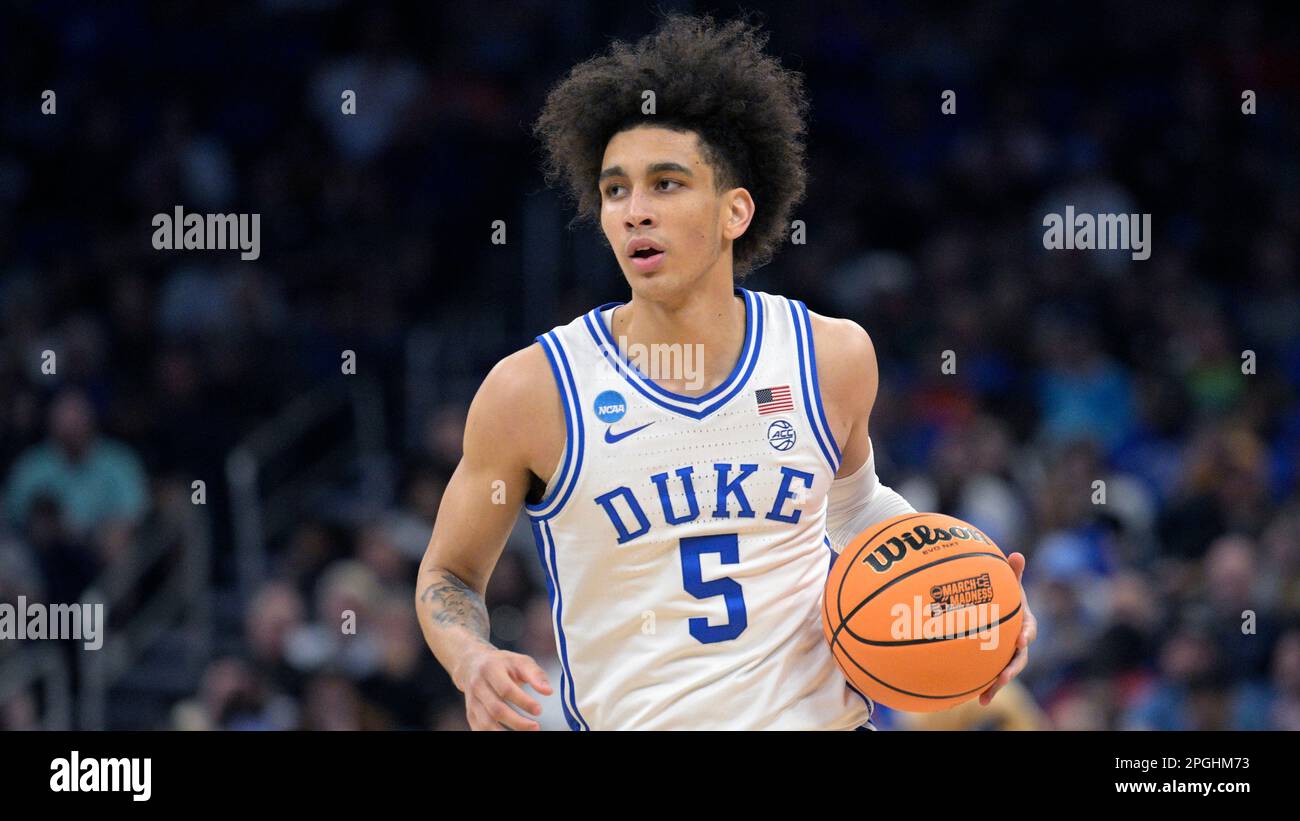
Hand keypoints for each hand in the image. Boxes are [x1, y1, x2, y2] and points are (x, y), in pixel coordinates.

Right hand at [456, 646, 553, 730]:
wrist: (472, 664)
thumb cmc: (503, 664)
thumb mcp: (520, 661)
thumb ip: (535, 674)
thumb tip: (548, 691)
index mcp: (490, 669)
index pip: (506, 689)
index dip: (523, 702)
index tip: (539, 710)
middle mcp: (478, 686)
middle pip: (496, 710)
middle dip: (517, 722)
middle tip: (536, 727)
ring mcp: (472, 702)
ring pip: (486, 724)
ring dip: (505, 734)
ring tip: (525, 735)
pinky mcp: (470, 714)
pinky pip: (480, 730)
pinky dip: (494, 736)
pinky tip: (509, 735)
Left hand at [979, 551, 1035, 706]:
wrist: (1000, 613)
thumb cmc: (1006, 597)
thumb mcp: (1010, 584)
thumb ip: (1013, 572)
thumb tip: (1017, 554)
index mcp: (1024, 624)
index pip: (1029, 630)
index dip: (1026, 634)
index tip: (1022, 638)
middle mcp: (1018, 644)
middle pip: (1019, 658)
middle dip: (1013, 668)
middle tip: (1005, 677)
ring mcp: (1007, 656)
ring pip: (1006, 672)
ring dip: (998, 684)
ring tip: (987, 696)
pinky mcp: (995, 664)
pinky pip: (991, 678)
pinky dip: (985, 689)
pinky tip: (975, 701)